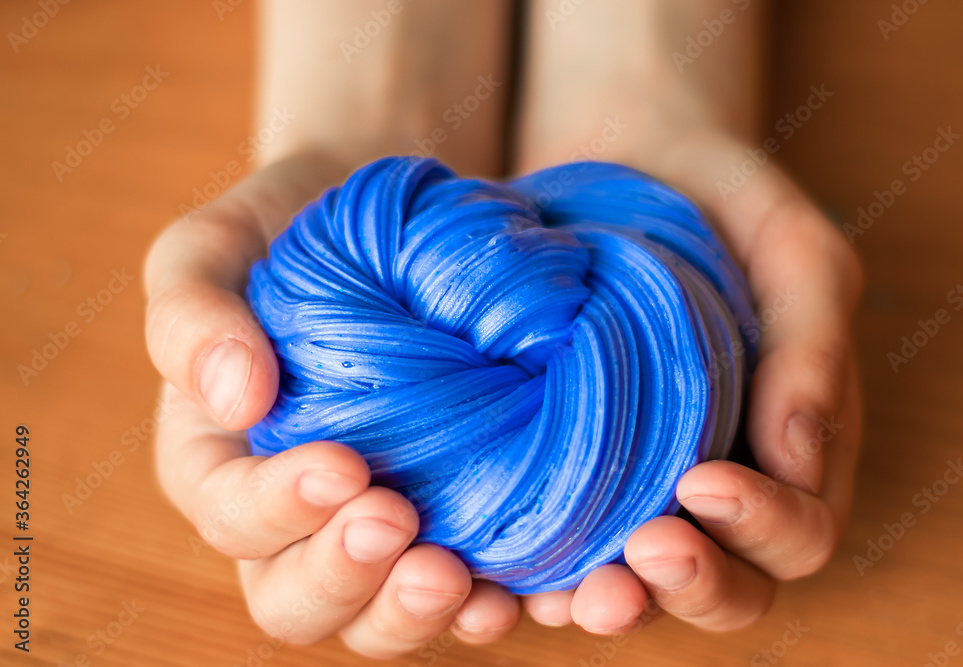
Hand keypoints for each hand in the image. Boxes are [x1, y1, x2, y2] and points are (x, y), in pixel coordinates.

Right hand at [143, 152, 520, 657]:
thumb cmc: (286, 233)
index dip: (280, 508)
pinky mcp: (446, 518)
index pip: (232, 514)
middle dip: (343, 578)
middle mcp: (292, 516)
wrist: (390, 220)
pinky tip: (513, 591)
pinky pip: (458, 590)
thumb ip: (194, 315)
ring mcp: (370, 525)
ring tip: (457, 579)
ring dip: (412, 612)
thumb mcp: (217, 249)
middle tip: (397, 521)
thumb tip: (234, 397)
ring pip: (374, 616)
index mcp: (220, 461)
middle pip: (295, 598)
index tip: (341, 464)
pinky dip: (484, 604)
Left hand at [515, 127, 863, 632]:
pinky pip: (554, 541)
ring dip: (606, 599)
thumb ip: (812, 347)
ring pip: (636, 584)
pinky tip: (498, 567)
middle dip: (686, 586)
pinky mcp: (564, 471)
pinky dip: (532, 570)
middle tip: (638, 556)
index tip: (702, 482)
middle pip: (726, 586)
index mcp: (789, 455)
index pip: (797, 533)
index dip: (761, 527)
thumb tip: (795, 459)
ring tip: (567, 593)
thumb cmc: (725, 210)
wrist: (628, 167)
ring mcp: (636, 487)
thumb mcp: (794, 254)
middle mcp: (715, 491)